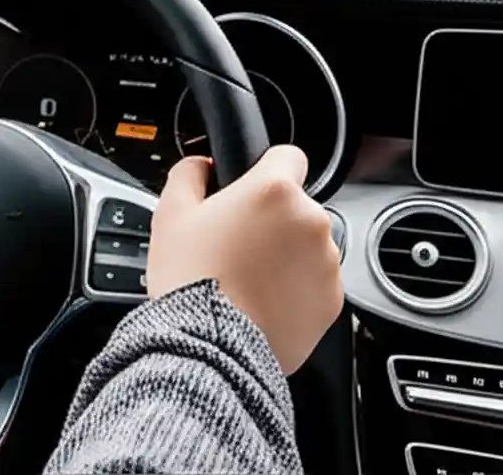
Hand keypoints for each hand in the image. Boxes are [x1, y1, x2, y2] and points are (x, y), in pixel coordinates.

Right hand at [148, 146, 342, 373]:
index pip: (288, 156)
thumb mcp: (171, 215)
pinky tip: (263, 301)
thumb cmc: (191, 281)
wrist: (210, 347)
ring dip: (287, 254)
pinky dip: (296, 288)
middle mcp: (310, 221)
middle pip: (296, 206)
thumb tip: (200, 166)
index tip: (252, 190)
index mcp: (274, 191)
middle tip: (237, 245)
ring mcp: (326, 262)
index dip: (266, 169)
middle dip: (272, 220)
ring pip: (308, 245)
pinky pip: (315, 281)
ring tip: (249, 279)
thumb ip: (189, 175)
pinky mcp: (331, 299)